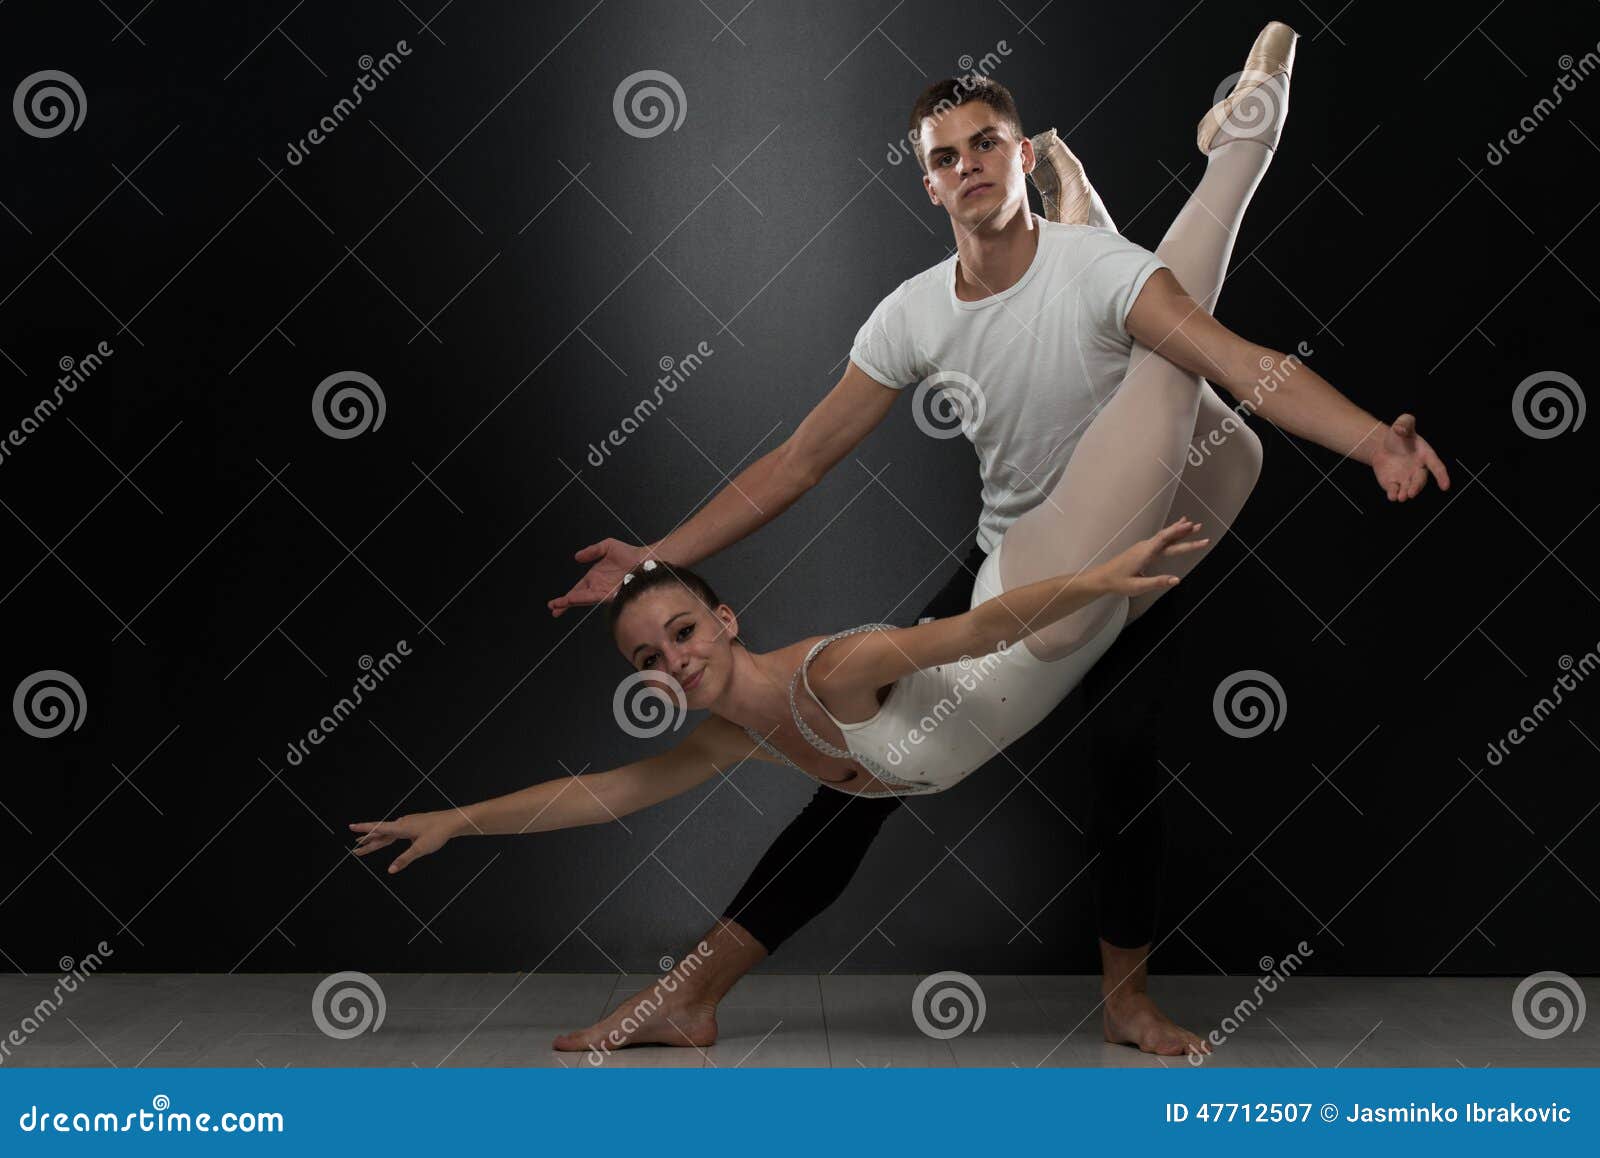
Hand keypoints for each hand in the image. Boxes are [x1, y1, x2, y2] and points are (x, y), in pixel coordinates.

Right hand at [348, 811, 464, 873]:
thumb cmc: (437, 833)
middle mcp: (402, 824)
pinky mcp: (413, 825)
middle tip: (355, 849)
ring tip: (364, 843)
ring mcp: (407, 823)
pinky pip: (395, 832)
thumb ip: (404, 859)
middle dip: (367, 842)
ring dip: (376, 839)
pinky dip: (386, 837)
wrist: (452, 821)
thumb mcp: (420, 849)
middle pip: (380, 834)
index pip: (378, 828)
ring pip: (387, 833)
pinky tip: (386, 839)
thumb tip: (391, 870)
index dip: (364, 829)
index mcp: (401, 828)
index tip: (351, 827)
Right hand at [547, 538, 647, 616]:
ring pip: (585, 599)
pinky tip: (577, 600)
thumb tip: (576, 557)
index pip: (577, 590)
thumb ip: (592, 551)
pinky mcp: (613, 594)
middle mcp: (598, 587)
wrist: (645, 559)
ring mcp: (605, 592)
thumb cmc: (629, 553)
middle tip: (553, 609)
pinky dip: (586, 598)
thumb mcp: (607, 547)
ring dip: (573, 602)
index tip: (554, 604)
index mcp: (594, 578)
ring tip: (560, 606)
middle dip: (565, 604)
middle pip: (578, 597)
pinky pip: (597, 597)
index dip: (566, 598)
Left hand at [1095, 517, 1209, 595]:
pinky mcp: (1143, 550)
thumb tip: (1177, 580)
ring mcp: (1144, 547)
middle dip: (1185, 533)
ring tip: (1193, 525)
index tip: (1191, 527)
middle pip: (1168, 537)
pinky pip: (1160, 539)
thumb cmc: (1118, 582)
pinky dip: (1170, 534)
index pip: (1164, 539)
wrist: (1102, 578)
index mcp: (1145, 553)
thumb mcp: (1138, 586)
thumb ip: (1158, 582)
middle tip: (1200, 527)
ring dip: (1178, 531)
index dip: (1178, 532)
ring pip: (1164, 536)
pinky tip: (1174, 530)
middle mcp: (1145, 547)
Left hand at [1370, 413, 1449, 502]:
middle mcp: (1418, 470)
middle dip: (1417, 487)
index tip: (1445, 486)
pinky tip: (1392, 497)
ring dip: (1406, 494)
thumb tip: (1400, 429)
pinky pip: (1394, 491)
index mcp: (1426, 456)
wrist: (1382, 446)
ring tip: (1402, 497)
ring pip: (1408, 489)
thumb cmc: (1397, 436)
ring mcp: (1406, 479)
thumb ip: (1405, 422)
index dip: (1442, 476)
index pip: (1437, 467)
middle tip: (1411, 493)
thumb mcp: (1403, 424)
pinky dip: (1393, 494)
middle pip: (1420, 481)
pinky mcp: (1393, 484)